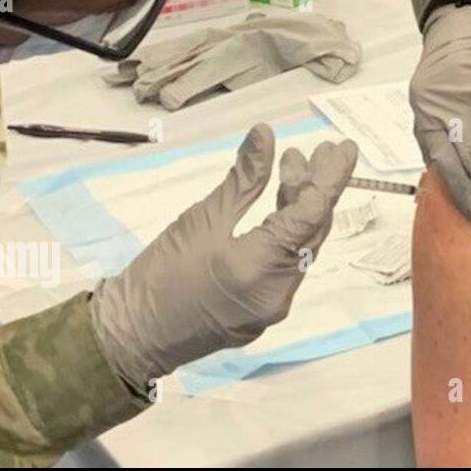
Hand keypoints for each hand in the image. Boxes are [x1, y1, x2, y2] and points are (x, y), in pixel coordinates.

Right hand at [90, 124, 357, 392]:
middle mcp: (279, 292)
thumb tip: (266, 134)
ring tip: (294, 166)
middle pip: (312, 231)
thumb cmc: (158, 276)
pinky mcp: (263, 312)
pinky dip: (287, 233)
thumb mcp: (201, 218)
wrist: (128, 337)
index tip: (343, 148)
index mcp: (263, 268)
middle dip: (317, 188)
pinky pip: (287, 265)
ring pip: (301, 247)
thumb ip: (243, 178)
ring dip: (301, 208)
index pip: (312, 215)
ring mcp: (274, 306)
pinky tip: (280, 205)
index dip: (331, 178)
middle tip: (319, 149)